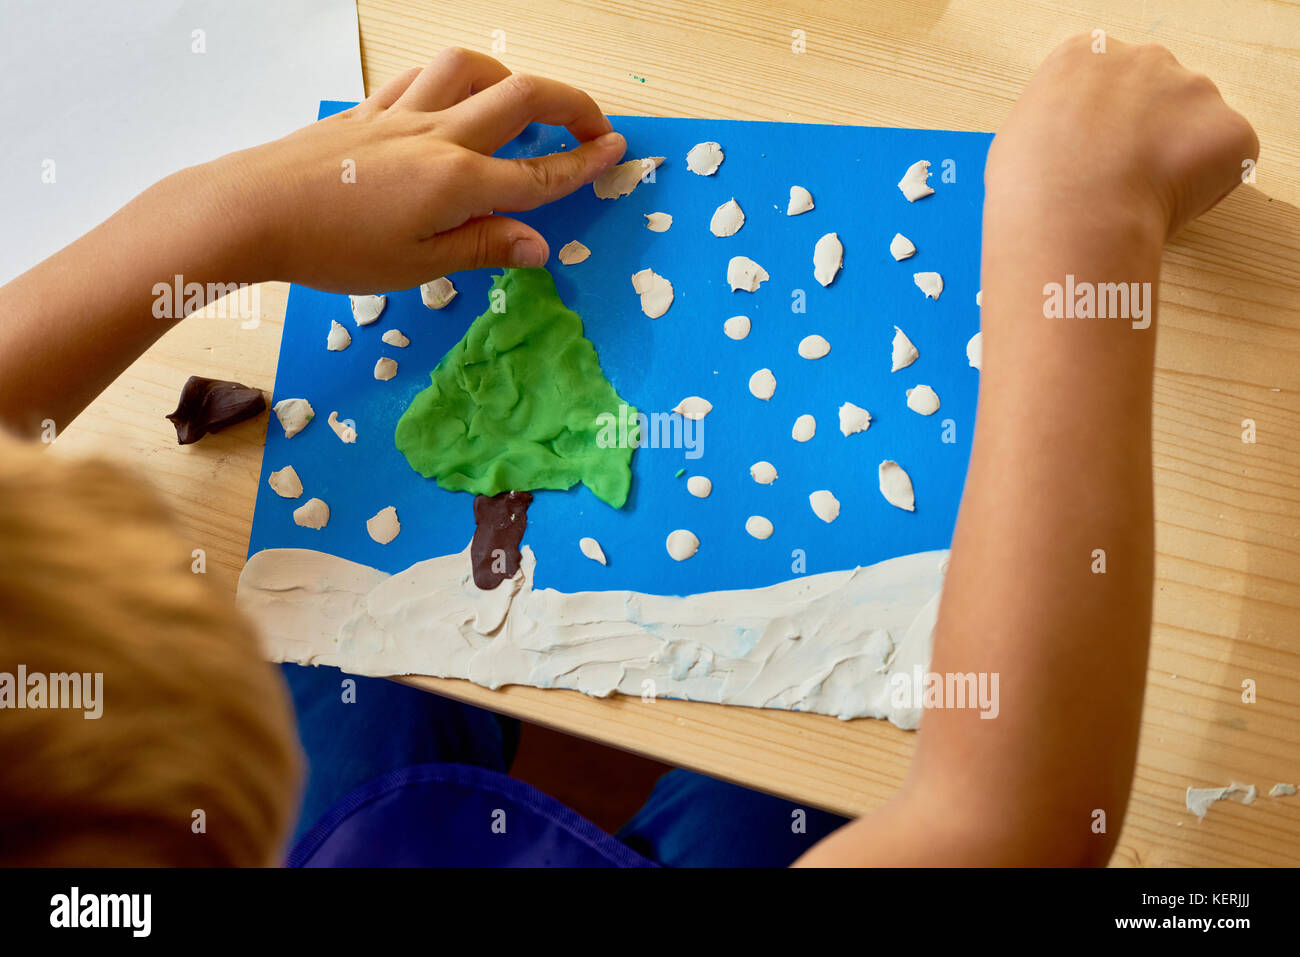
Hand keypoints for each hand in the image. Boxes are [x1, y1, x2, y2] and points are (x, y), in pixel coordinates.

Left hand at [202, 48, 626, 291]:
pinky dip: (457, 80)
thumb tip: (540, 247)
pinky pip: (426, 76)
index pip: (539, 174)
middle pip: (523, 99)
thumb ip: (484, 248)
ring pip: (473, 69)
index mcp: (457, 183)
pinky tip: (456, 99)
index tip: (618, 151)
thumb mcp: (417, 267)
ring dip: (511, 78)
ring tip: (524, 104)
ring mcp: (403, 115)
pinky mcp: (371, 109)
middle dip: (571, 105)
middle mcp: (439, 137)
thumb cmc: (334, 251)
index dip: (586, 163)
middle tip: (594, 124)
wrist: (253, 211)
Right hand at [985, 33, 1257, 238]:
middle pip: (1156, 93)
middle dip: (1145, 134)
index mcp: (1085, 55)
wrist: (1068, 218)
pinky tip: (1164, 208)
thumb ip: (1057, 125)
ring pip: (1194, 124)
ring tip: (1137, 199)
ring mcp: (1193, 88)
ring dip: (1176, 158)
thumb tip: (1070, 151)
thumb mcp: (1018, 137)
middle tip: (1118, 181)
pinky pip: (1227, 158)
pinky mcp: (1228, 129)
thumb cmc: (1030, 189)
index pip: (1106, 81)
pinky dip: (1207, 186)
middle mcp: (1143, 58)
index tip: (1093, 154)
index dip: (1101, 124)